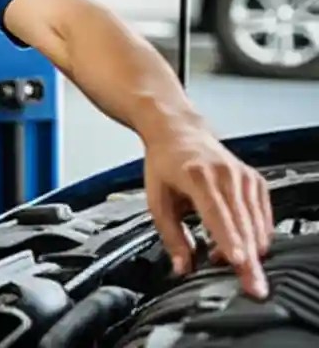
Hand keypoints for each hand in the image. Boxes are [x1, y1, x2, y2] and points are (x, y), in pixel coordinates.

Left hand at [143, 122, 273, 298]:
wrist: (178, 133)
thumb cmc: (165, 164)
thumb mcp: (156, 199)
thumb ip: (170, 235)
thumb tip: (181, 267)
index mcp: (196, 176)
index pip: (217, 213)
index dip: (228, 239)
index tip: (238, 261)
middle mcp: (225, 174)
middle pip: (242, 224)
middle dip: (249, 259)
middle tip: (253, 287)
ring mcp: (244, 177)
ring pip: (257, 223)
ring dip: (249, 249)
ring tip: (228, 261)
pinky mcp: (256, 181)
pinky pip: (264, 216)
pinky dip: (256, 235)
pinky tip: (241, 245)